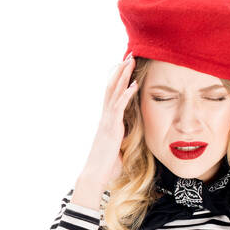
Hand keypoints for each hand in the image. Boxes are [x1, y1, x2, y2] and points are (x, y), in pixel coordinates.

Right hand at [75, 53, 135, 203]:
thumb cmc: (106, 165)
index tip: (126, 66)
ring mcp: (107, 120)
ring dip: (123, 76)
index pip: (113, 94)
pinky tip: (134, 83)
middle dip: (120, 71)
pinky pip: (119, 106)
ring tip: (130, 61)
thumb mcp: (118, 148)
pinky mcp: (111, 127)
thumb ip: (124, 139)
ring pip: (114, 92)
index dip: (119, 80)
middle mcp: (106, 116)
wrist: (95, 174)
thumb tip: (130, 138)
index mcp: (108, 120)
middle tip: (129, 55)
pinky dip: (127, 94)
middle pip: (112, 87)